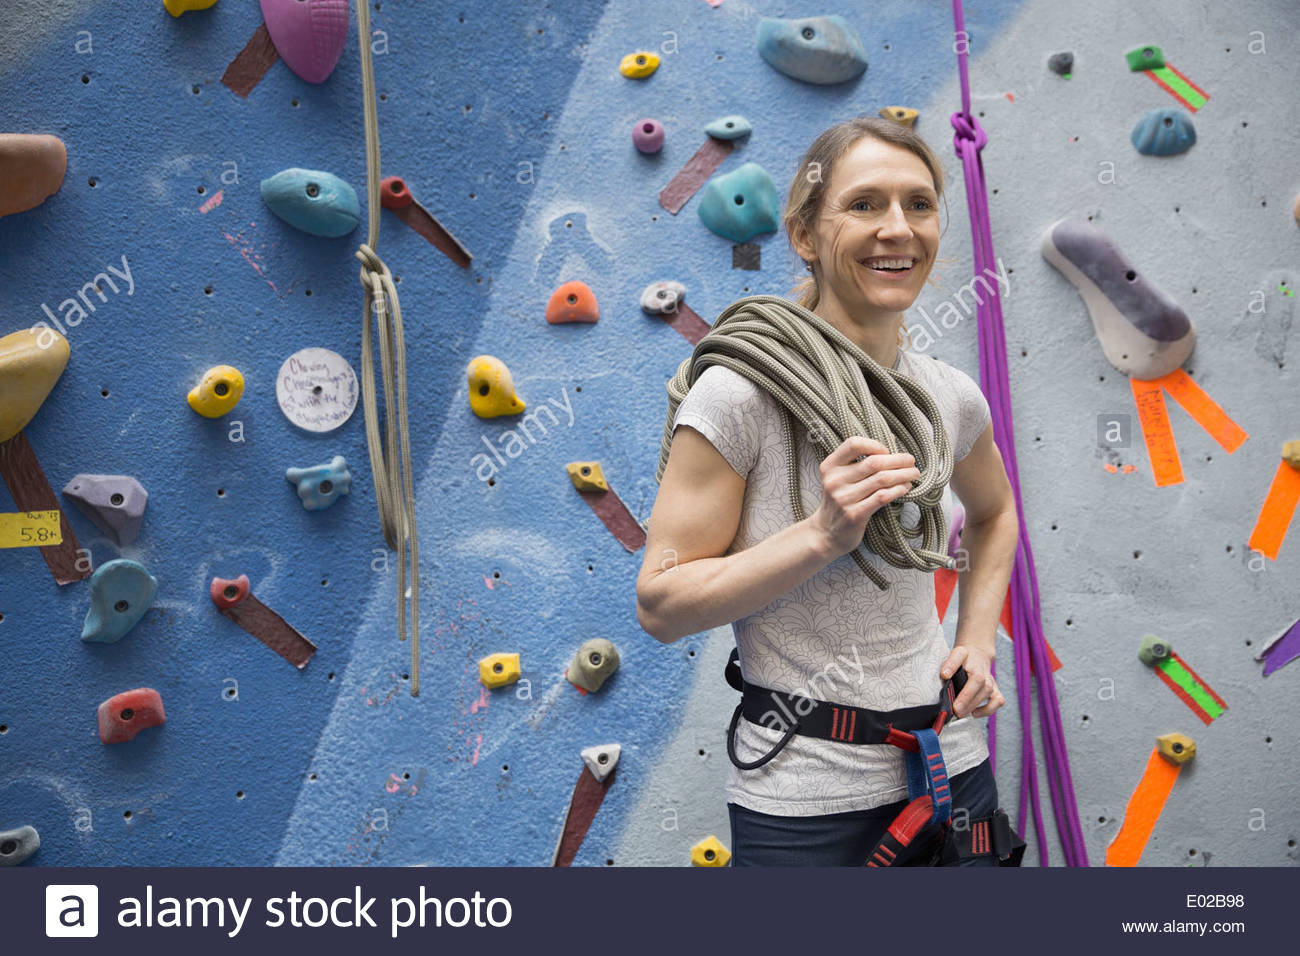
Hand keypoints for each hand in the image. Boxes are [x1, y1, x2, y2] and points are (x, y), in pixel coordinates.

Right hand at [808, 436, 918, 559]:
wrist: (826, 533)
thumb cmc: (839, 500)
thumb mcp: (840, 477)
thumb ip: (859, 459)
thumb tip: (892, 439)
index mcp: (830, 466)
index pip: (853, 444)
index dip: (874, 445)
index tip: (887, 451)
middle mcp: (835, 481)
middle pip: (873, 462)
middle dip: (898, 460)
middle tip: (911, 461)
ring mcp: (844, 498)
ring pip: (881, 479)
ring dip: (903, 474)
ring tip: (914, 473)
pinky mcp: (855, 514)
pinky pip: (882, 497)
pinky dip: (898, 490)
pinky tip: (906, 487)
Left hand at [940, 643, 1002, 717]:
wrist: (977, 654)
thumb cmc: (965, 657)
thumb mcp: (956, 654)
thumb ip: (950, 663)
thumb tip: (944, 674)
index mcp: (977, 667)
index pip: (976, 680)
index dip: (967, 694)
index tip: (956, 705)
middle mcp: (987, 675)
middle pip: (983, 690)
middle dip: (969, 703)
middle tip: (956, 712)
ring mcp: (992, 683)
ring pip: (991, 696)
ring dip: (975, 707)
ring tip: (961, 714)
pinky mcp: (995, 690)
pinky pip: (998, 702)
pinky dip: (988, 710)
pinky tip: (975, 713)